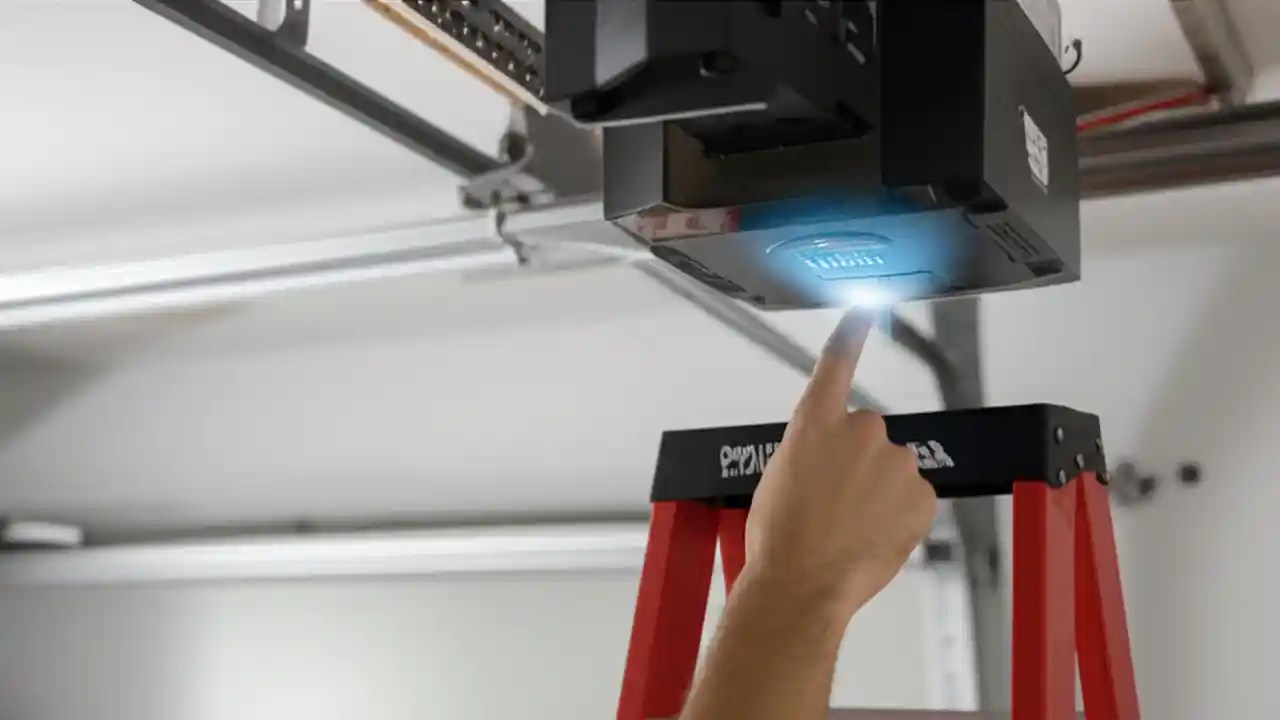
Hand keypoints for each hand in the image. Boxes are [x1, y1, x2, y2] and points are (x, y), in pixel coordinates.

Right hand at [745, 311, 937, 620]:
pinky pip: (912, 499)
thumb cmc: (779, 539)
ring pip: (892, 470)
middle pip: (868, 435)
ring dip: (879, 491)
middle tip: (834, 503)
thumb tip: (831, 464)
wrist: (802, 582)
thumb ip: (811, 453)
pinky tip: (873, 536)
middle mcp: (860, 430)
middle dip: (858, 463)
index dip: (852, 334)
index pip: (837, 363)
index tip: (864, 309)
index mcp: (815, 422)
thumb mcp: (780, 478)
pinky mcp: (922, 493)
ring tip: (849, 527)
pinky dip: (899, 516)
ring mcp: (896, 461)